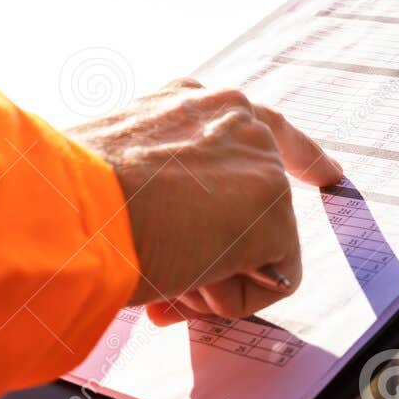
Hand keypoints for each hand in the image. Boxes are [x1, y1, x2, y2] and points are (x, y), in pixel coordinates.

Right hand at [70, 78, 341, 323]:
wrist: (68, 207)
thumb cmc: (72, 195)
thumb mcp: (121, 170)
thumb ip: (164, 192)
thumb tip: (175, 253)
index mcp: (190, 100)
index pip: (258, 125)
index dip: (301, 156)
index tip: (329, 174)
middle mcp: (233, 114)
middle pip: (270, 194)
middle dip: (230, 250)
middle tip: (186, 274)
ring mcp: (260, 159)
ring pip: (260, 245)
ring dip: (212, 275)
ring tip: (160, 265)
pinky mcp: (274, 206)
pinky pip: (272, 281)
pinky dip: (228, 298)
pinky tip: (183, 276)